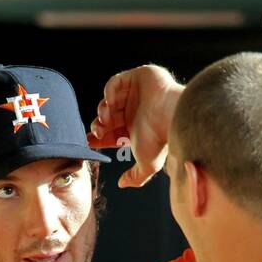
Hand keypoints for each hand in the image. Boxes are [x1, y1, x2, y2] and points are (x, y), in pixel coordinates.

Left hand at [88, 65, 182, 188]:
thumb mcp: (146, 165)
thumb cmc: (160, 139)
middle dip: (99, 125)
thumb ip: (135, 177)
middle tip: (98, 132)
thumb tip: (122, 185)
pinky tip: (110, 103)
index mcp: (134, 128)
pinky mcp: (138, 76)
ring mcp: (136, 93)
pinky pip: (115, 82)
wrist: (171, 116)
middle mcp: (134, 110)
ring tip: (105, 119)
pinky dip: (109, 91)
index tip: (90, 142)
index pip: (111, 131)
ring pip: (109, 100)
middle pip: (107, 116)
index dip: (99, 137)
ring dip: (103, 110)